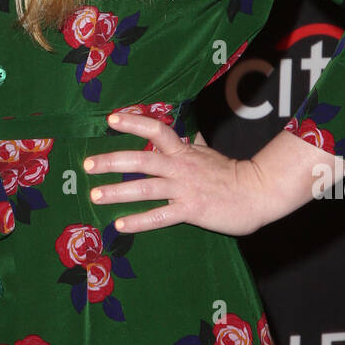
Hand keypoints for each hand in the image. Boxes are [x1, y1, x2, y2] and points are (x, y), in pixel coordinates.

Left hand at [84, 110, 269, 237]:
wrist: (257, 193)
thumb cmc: (231, 173)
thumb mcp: (207, 152)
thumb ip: (190, 142)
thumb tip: (182, 129)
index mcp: (184, 151)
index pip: (156, 130)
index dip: (134, 123)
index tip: (111, 119)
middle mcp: (180, 167)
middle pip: (142, 160)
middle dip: (112, 161)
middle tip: (87, 164)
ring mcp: (185, 189)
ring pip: (146, 188)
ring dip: (118, 192)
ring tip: (95, 195)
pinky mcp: (191, 211)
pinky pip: (160, 216)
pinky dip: (140, 221)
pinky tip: (120, 225)